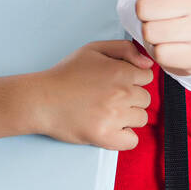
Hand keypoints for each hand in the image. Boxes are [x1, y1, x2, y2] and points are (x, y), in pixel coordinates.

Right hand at [29, 40, 153, 149]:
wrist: (42, 99)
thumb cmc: (66, 74)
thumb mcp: (93, 49)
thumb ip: (125, 49)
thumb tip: (148, 64)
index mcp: (120, 71)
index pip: (147, 77)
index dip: (133, 79)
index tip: (117, 83)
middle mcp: (121, 94)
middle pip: (145, 99)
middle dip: (131, 98)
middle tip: (109, 98)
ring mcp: (115, 116)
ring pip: (141, 118)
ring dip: (128, 116)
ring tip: (107, 112)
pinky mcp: (106, 137)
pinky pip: (132, 140)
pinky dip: (124, 137)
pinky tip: (110, 128)